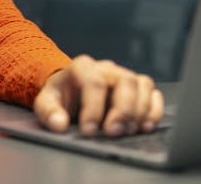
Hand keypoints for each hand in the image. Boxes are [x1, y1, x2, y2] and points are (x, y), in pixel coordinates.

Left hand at [33, 55, 163, 136]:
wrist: (70, 91)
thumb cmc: (60, 97)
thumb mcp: (46, 103)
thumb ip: (49, 112)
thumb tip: (59, 124)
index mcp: (82, 67)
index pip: (93, 83)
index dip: (93, 108)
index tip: (89, 131)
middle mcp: (106, 68)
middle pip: (124, 81)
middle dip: (122, 110)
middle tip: (113, 133)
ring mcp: (123, 75)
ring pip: (141, 85)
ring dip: (139, 111)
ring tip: (129, 131)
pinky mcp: (137, 86)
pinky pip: (153, 92)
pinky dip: (153, 109)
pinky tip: (145, 126)